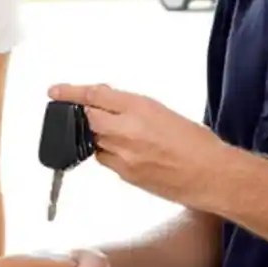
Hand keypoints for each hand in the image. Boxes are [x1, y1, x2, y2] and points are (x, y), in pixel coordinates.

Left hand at [49, 84, 226, 205]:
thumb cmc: (198, 144)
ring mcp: (124, 154)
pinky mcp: (126, 175)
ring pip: (95, 142)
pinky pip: (107, 161)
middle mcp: (127, 129)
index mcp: (139, 106)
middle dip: (85, 116)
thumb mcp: (164, 112)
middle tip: (88, 116)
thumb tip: (111, 105)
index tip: (55, 91)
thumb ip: (133, 108)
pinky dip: (112, 155)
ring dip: (102, 138)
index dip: (71, 92)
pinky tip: (133, 154)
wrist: (212, 175)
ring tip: (129, 139)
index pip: (95, 95)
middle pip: (88, 119)